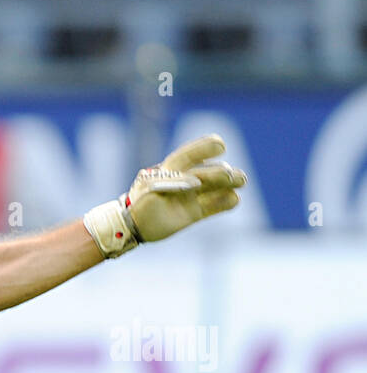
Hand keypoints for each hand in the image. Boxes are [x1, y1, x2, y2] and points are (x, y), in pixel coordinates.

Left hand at [84, 134, 246, 257]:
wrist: (131, 227)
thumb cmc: (139, 204)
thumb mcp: (151, 189)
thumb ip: (172, 183)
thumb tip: (196, 181)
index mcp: (171, 169)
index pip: (190, 155)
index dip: (205, 148)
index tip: (221, 145)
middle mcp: (184, 180)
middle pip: (208, 171)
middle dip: (221, 172)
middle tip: (232, 174)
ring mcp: (191, 196)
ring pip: (216, 186)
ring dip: (230, 182)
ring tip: (241, 181)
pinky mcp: (194, 212)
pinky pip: (214, 206)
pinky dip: (225, 202)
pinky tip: (234, 199)